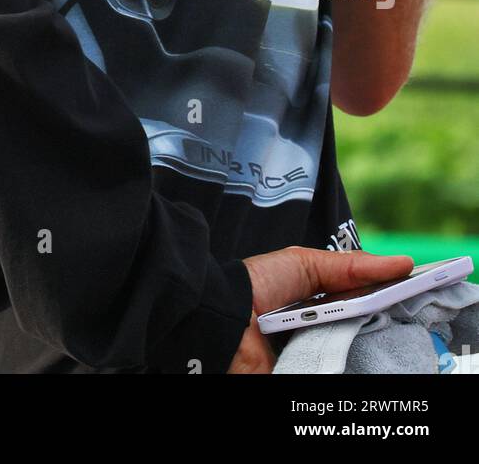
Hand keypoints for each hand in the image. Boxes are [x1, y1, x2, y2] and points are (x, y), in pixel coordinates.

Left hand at [228, 246, 413, 373]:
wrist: (222, 316)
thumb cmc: (258, 285)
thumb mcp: (307, 264)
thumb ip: (352, 265)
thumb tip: (402, 263)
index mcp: (320, 306)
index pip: (364, 309)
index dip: (388, 305)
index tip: (416, 299)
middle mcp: (319, 333)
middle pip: (364, 337)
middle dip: (384, 329)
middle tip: (410, 321)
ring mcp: (314, 358)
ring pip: (356, 359)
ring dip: (370, 349)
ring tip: (391, 337)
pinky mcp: (306, 377)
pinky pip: (337, 375)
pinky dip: (350, 368)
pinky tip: (366, 358)